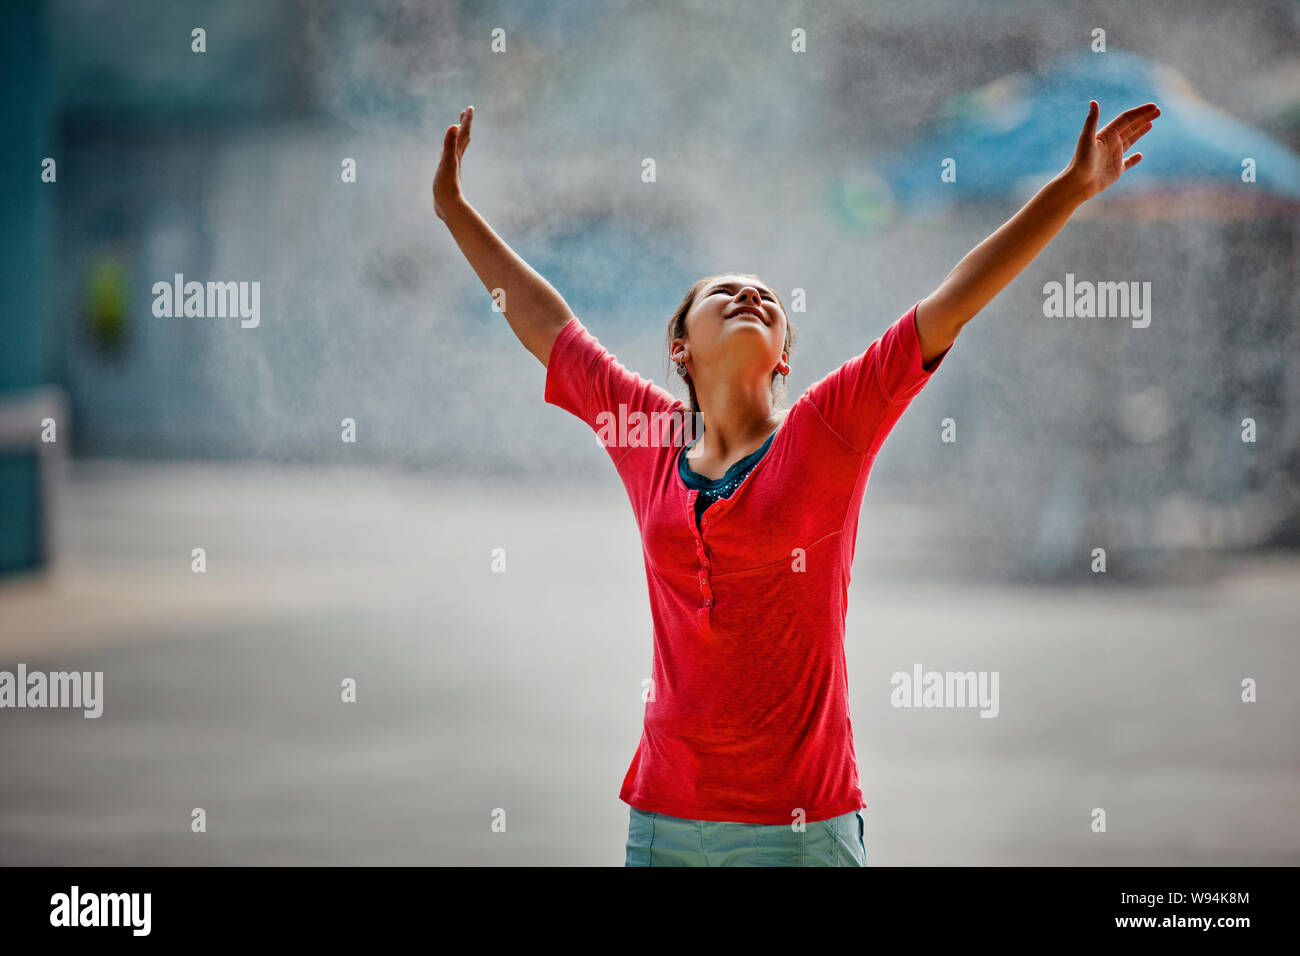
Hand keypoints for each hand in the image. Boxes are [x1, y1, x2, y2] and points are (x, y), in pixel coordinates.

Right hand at [434, 105, 472, 220]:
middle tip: (466, 113)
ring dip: (458, 138)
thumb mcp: (446, 162)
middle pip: (463, 138)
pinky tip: (446, 155)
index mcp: (456, 154)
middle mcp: (456, 159)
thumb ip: (450, 143)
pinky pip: (449, 160)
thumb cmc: (447, 186)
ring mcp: (452, 167)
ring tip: (457, 131)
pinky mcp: (448, 175)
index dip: (466, 120)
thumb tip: (454, 125)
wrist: (449, 208)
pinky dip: (449, 152)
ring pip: (457, 149)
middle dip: (464, 125)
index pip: (463, 133)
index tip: (470, 108)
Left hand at [1063, 100, 1159, 201]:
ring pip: (1130, 140)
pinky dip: (1134, 159)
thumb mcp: (1087, 139)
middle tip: (1158, 111)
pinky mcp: (1115, 170)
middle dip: (1144, 118)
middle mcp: (1111, 143)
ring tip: (1151, 124)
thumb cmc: (1081, 161)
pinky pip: (1127, 163)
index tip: (1154, 107)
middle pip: (1130, 127)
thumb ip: (1091, 120)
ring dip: (1140, 131)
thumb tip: (1093, 101)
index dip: (1140, 112)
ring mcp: (1114, 156)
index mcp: (1106, 134)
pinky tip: (1140, 156)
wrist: (1077, 184)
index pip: (1126, 119)